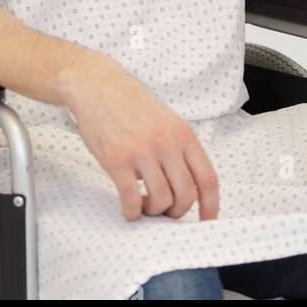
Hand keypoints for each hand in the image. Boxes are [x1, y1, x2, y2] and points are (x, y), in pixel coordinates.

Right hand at [60, 58, 219, 221]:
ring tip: (143, 204)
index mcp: (183, 133)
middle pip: (186, 195)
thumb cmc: (130, 104)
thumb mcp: (166, 120)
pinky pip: (131, 199)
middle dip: (177, 211)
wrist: (96, 85)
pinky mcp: (117, 159)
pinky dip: (132, 212)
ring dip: (153, 211)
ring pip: (161, 200)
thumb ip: (179, 149)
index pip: (208, 179)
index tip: (207, 222)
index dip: (210, 206)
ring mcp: (141, 151)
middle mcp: (166, 142)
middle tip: (164, 210)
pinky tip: (128, 207)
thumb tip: (189, 188)